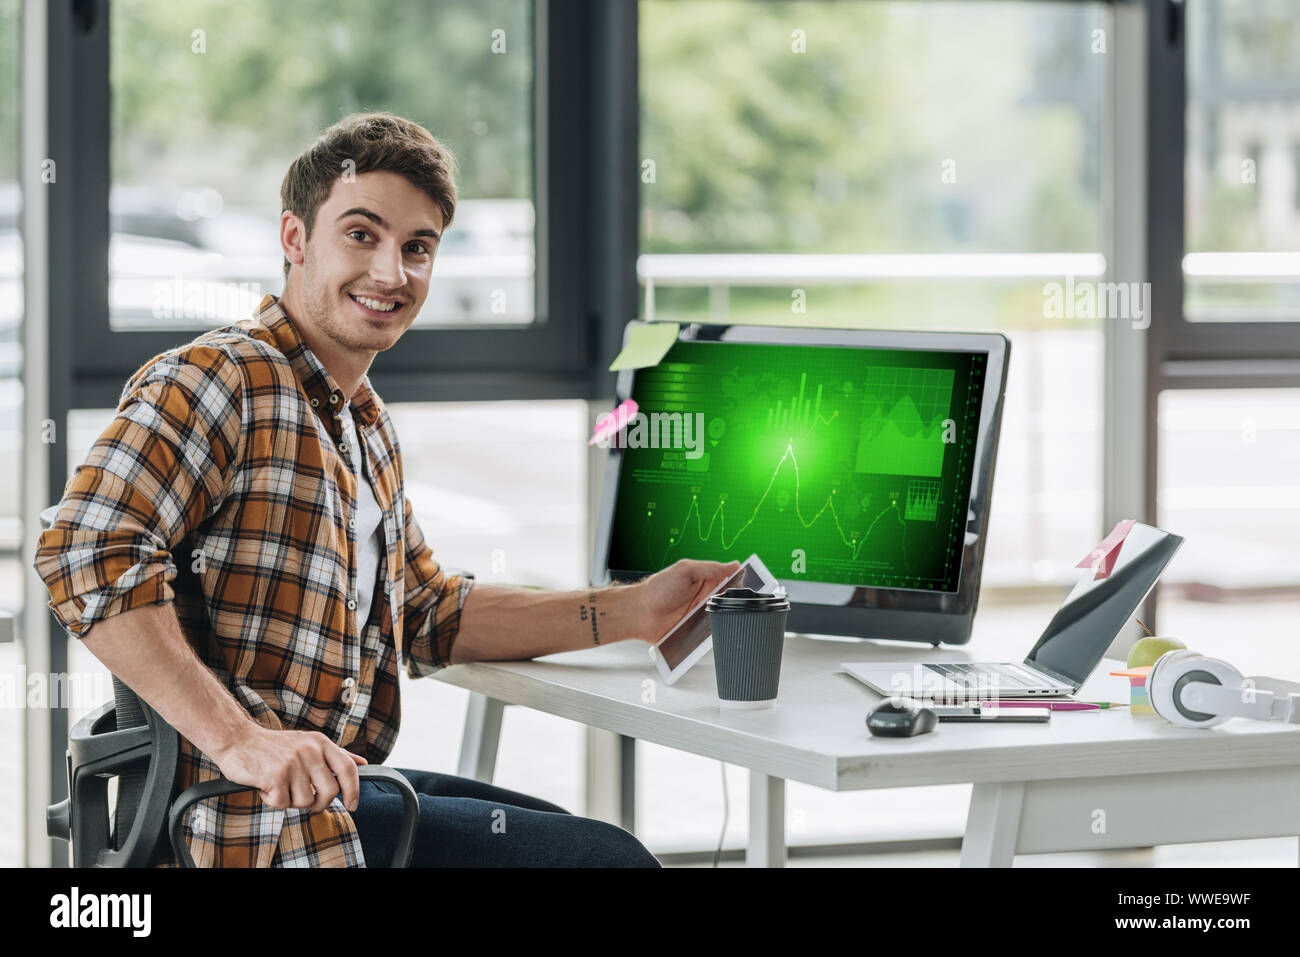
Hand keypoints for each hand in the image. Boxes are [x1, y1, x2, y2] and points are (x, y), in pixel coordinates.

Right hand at [210, 726, 367, 813]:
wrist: (237, 740)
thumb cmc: (274, 747)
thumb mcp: (308, 743)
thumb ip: (335, 754)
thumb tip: (362, 762)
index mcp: (320, 742)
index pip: (348, 768)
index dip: (354, 789)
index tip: (352, 805)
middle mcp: (310, 751)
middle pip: (330, 792)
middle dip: (319, 803)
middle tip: (302, 798)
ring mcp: (293, 763)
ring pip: (306, 801)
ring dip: (290, 800)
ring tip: (279, 785)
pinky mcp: (276, 776)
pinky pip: (283, 804)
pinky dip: (273, 801)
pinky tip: (265, 786)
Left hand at [634, 558, 741, 641]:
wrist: (640, 613)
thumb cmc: (658, 588)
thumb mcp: (685, 570)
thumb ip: (710, 568)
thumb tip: (734, 565)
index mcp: (705, 579)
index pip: (730, 579)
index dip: (741, 580)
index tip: (754, 581)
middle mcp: (706, 597)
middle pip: (730, 600)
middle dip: (736, 601)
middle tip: (739, 603)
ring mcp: (702, 615)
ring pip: (724, 617)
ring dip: (727, 617)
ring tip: (728, 617)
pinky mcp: (697, 631)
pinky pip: (712, 633)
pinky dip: (717, 632)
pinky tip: (718, 630)